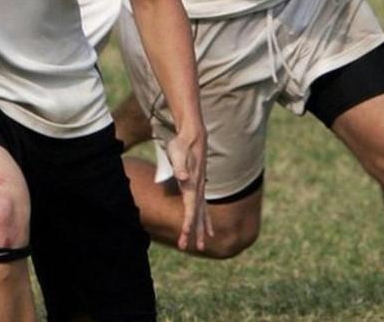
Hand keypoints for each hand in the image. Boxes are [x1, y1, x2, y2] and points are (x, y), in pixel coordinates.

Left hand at [166, 128, 211, 251]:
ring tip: (200, 246)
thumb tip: (184, 178)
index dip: (188, 224)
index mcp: (192, 186)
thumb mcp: (176, 155)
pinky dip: (204, 220)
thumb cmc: (181, 146)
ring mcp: (200, 189)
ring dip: (200, 230)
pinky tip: (206, 229)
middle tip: (189, 247)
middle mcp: (198, 190)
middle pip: (196, 216)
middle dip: (193, 232)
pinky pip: (202, 209)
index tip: (185, 237)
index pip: (190, 210)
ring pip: (201, 215)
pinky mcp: (198, 187)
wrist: (192, 136)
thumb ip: (180, 168)